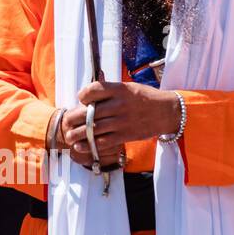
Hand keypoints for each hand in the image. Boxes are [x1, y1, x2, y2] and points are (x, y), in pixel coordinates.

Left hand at [58, 81, 180, 166]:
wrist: (167, 112)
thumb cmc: (144, 98)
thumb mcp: (128, 88)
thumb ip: (109, 91)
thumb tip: (86, 98)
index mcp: (119, 89)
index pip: (93, 90)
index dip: (83, 95)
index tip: (81, 100)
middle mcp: (119, 104)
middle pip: (89, 112)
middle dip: (73, 119)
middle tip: (66, 123)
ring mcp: (122, 121)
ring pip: (94, 129)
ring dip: (78, 134)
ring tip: (69, 137)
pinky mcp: (126, 135)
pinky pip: (104, 141)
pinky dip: (89, 145)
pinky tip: (80, 146)